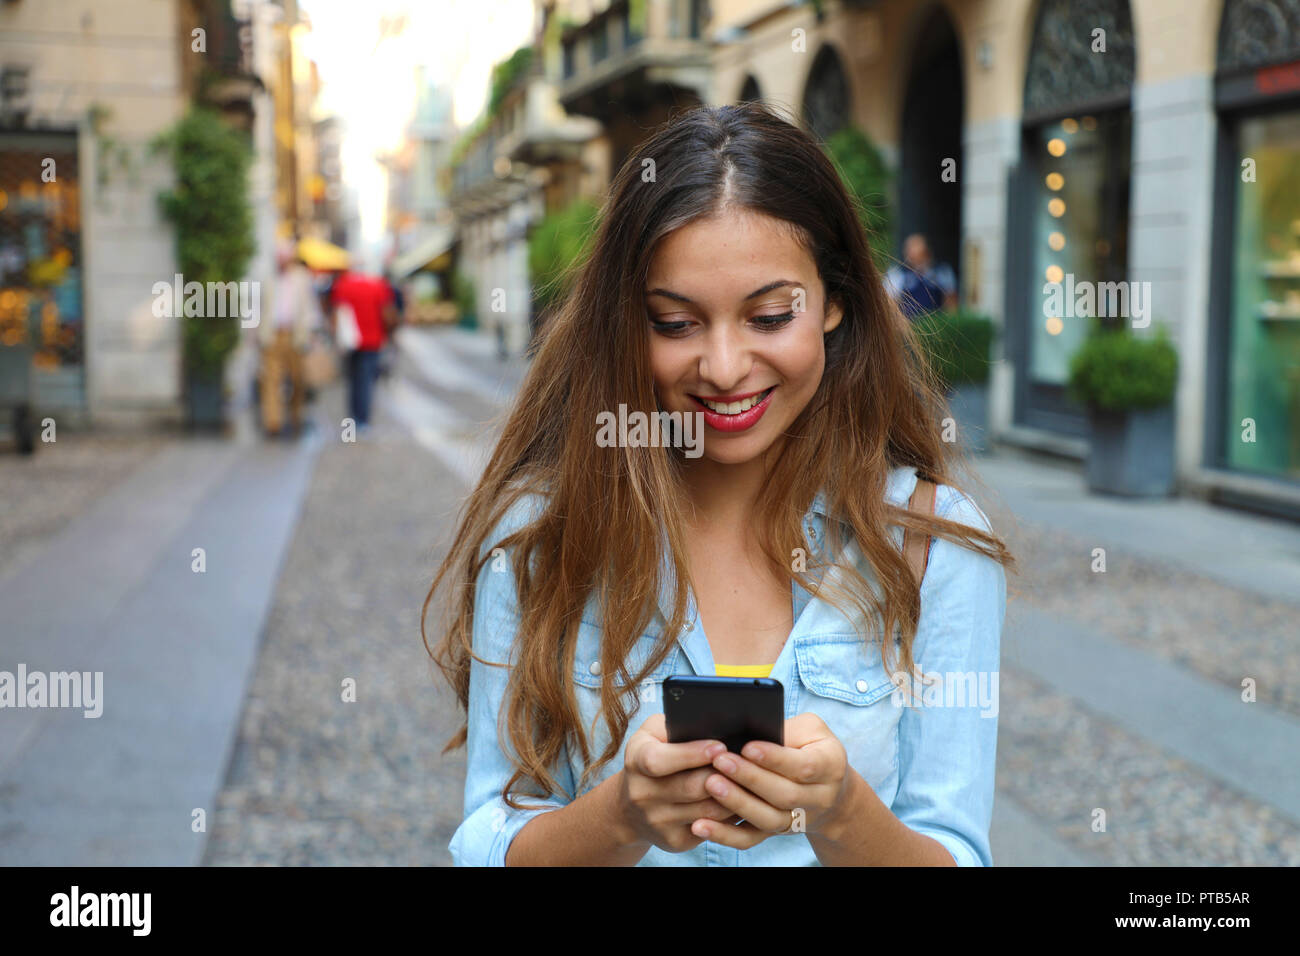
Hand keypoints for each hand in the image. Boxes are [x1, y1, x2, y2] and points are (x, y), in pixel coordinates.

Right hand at [616, 714, 743, 853]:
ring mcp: (658, 821)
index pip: (659, 761)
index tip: (720, 746)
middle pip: (691, 788)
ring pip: (707, 809)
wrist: (631, 808)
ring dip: (733, 795)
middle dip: (722, 774)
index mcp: (636, 761)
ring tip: (751, 779)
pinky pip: (712, 826)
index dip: (690, 754)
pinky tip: (741, 799)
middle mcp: (642, 795)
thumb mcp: (653, 734)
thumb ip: (675, 725)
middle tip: (747, 762)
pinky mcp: (674, 841)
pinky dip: (730, 814)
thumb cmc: (653, 756)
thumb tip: (710, 723)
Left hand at [690, 712, 855, 849]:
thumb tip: (748, 729)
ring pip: (767, 819)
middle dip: (750, 778)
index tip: (748, 747)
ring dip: (737, 804)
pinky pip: (751, 839)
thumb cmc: (812, 747)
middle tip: (720, 761)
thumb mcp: (811, 729)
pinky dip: (725, 835)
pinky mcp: (775, 831)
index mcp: (831, 765)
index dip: (775, 759)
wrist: (830, 790)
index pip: (805, 766)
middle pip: (784, 795)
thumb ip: (786, 729)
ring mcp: (797, 819)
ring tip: (710, 785)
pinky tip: (700, 825)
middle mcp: (819, 797)